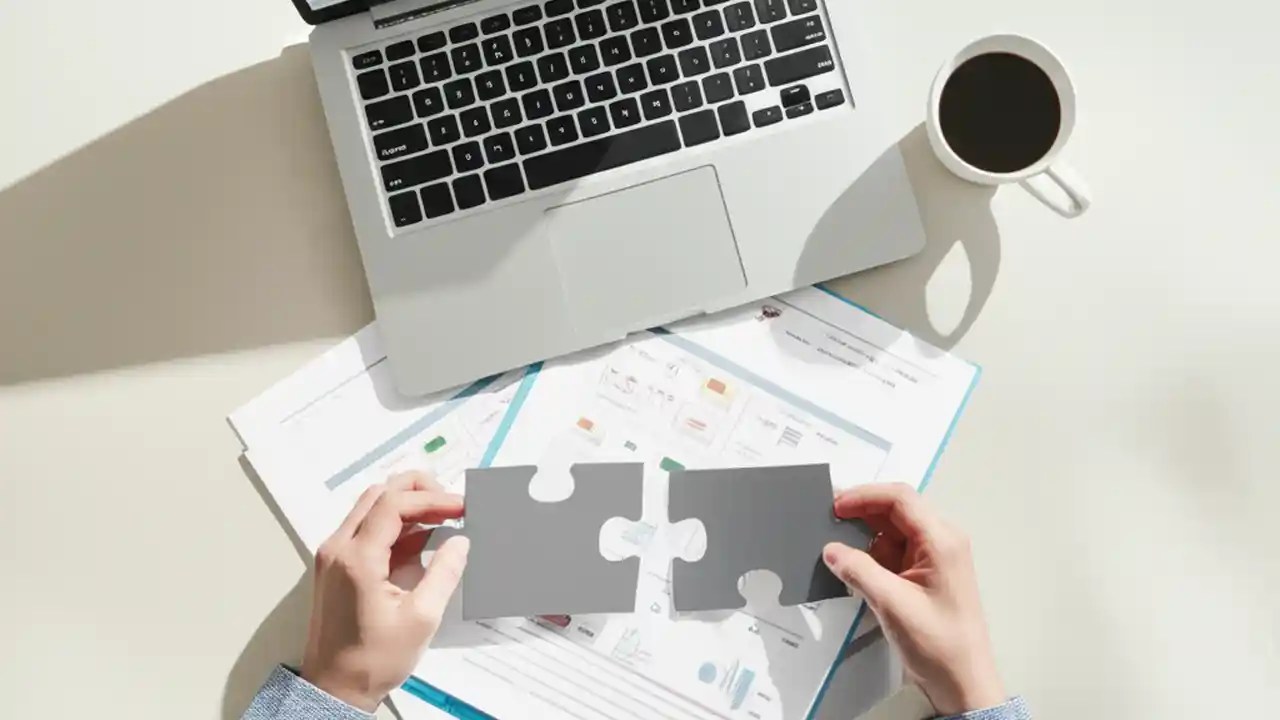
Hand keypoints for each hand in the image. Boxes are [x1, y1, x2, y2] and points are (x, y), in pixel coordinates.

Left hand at [301, 472, 469, 711]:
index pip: (395, 504)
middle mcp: (338, 548)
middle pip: (378, 494)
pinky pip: (365, 528)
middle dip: (418, 491)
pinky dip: (394, 524)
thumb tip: (461, 541)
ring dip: (406, 505)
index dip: (432, 499)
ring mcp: (333, 555)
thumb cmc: (375, 658)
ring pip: (370, 507)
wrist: (335, 686)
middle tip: (452, 504)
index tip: (462, 507)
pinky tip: (422, 537)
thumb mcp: (422, 618)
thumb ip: (444, 573)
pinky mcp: (336, 565)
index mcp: (357, 558)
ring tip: (443, 517)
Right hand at [823, 483, 1004, 715]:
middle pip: (896, 510)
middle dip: (861, 513)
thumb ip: (859, 571)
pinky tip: (852, 566)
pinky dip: (871, 554)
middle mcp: (941, 542)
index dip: (864, 496)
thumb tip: (832, 550)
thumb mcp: (892, 604)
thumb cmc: (940, 645)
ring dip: (864, 536)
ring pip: (892, 530)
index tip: (835, 506)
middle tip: (828, 521)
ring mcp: (933, 558)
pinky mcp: (924, 574)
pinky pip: (893, 551)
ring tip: (836, 547)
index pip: (900, 499)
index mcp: (942, 541)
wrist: (962, 682)